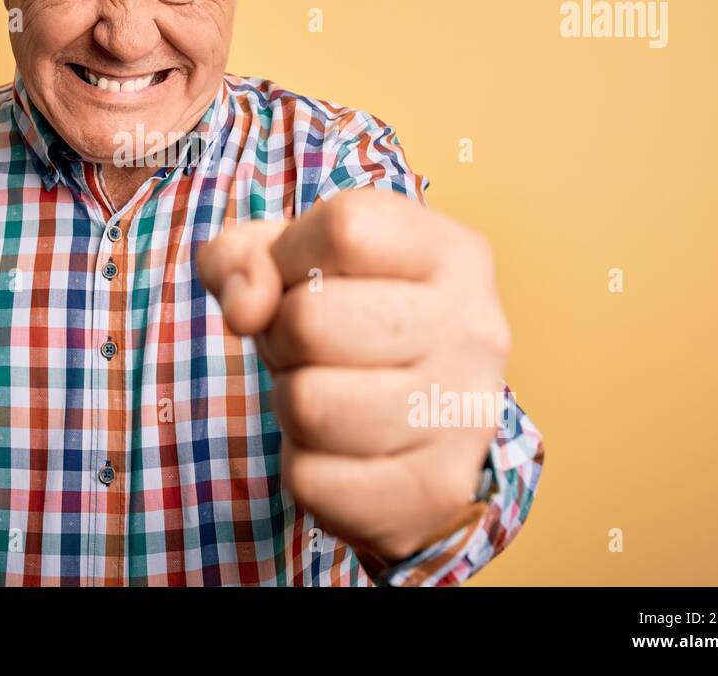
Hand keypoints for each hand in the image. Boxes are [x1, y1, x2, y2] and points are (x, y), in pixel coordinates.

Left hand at [197, 188, 510, 563]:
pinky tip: (343, 450)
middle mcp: (475, 329)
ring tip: (329, 393)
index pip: (344, 229)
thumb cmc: (345, 322)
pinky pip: (310, 477)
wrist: (418, 430)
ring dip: (291, 404)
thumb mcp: (291, 262)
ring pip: (307, 404)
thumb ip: (242, 257)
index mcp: (453, 253)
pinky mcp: (436, 489)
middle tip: (313, 349)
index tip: (303, 277)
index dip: (291, 255)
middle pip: (310, 320)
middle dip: (282, 337)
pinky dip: (305, 467)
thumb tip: (244, 309)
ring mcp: (465, 414)